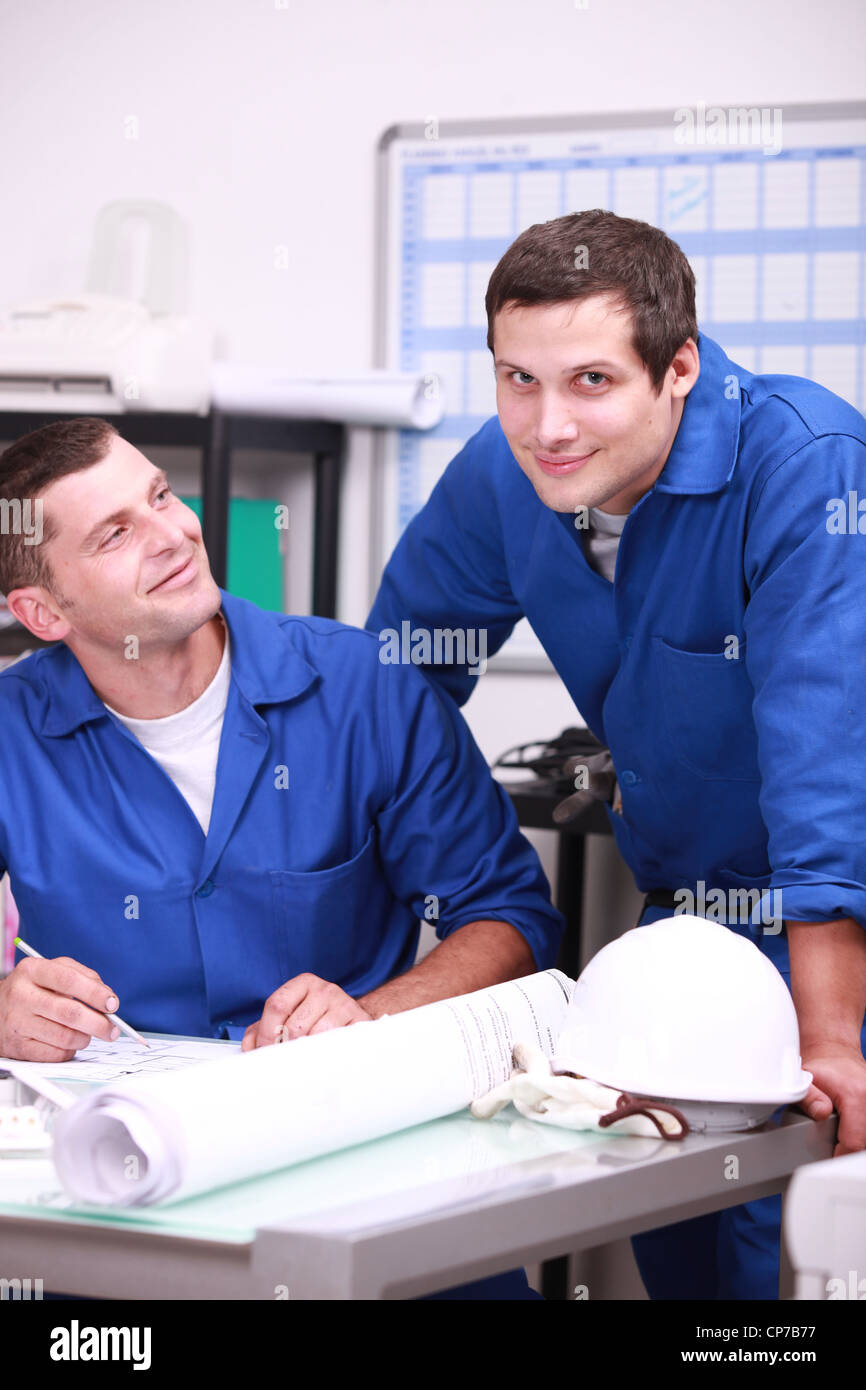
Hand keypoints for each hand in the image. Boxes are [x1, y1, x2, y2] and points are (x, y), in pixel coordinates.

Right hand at [0, 955, 120, 1061]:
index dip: (95, 993)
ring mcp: (17, 1022)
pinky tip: (69, 1042)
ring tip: (88, 1033)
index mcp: (32, 970)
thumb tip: (107, 997)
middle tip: (112, 1029)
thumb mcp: (52, 971)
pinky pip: (54, 1054)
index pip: (69, 980)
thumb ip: (83, 977)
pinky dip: (70, 1050)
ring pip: (65, 1037)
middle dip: (99, 1023)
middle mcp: (21, 995)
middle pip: (69, 1013)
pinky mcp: (17, 1046)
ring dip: (85, 1038)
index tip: (113, 1004)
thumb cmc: (31, 989)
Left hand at [241, 973, 372, 1050]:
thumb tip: (249, 1046)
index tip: (264, 1051)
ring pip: (316, 1038)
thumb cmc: (314, 1019)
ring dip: (306, 1055)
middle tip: (283, 1061)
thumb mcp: (287, 1017)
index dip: (266, 1033)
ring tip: (303, 1061)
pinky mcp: (360, 1022)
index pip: (277, 1005)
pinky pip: (336, 1045)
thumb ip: (261, 1029)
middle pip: (295, 1026)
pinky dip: (325, 1055)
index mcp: (303, 983)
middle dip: (285, 1049)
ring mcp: (344, 1004)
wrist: (352, 1018)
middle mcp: (325, 989)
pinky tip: (322, 1058)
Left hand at [797, 1044, 865, 1155]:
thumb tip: (821, 1112)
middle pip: (864, 1144)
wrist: (835, 1052)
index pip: (855, 1143)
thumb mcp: (803, 1079)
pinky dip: (860, 1135)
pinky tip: (851, 1132)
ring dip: (857, 1143)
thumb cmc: (821, 1067)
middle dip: (849, 1151)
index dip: (839, 1155)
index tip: (828, 1157)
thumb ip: (808, 1098)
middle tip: (833, 1149)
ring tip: (842, 1137)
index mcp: (857, 1095)